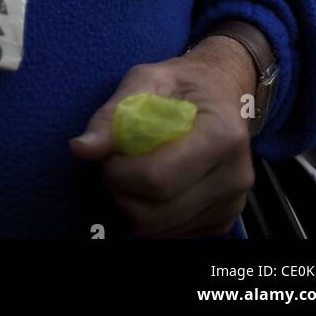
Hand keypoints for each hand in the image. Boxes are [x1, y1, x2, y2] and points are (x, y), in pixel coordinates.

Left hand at [69, 36, 256, 237]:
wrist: (222, 92)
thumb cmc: (182, 84)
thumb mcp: (145, 80)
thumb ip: (112, 115)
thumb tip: (80, 149)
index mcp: (221, 134)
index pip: (158, 178)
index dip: (120, 172)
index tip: (110, 154)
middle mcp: (235, 175)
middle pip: (157, 213)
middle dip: (122, 192)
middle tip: (116, 164)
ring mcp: (232, 203)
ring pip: (161, 230)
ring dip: (134, 205)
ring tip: (134, 171)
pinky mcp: (224, 221)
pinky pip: (173, 234)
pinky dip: (152, 215)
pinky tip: (154, 185)